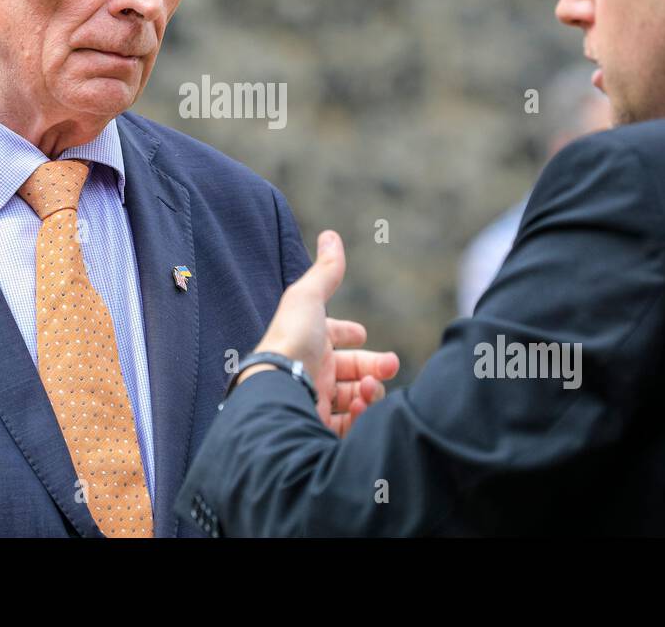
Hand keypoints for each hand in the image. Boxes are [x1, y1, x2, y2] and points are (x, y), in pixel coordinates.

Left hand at [244, 231, 399, 435]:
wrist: (275, 388)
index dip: (349, 334)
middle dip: (373, 366)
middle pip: (350, 370)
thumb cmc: (291, 339)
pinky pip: (349, 426)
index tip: (363, 334)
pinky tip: (359, 406)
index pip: (333, 338)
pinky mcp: (318, 429)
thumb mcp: (308, 297)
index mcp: (307, 343)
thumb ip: (325, 271)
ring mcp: (314, 402)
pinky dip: (360, 415)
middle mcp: (309, 373)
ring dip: (369, 389)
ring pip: (353, 398)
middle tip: (388, 365)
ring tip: (368, 387)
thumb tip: (331, 235)